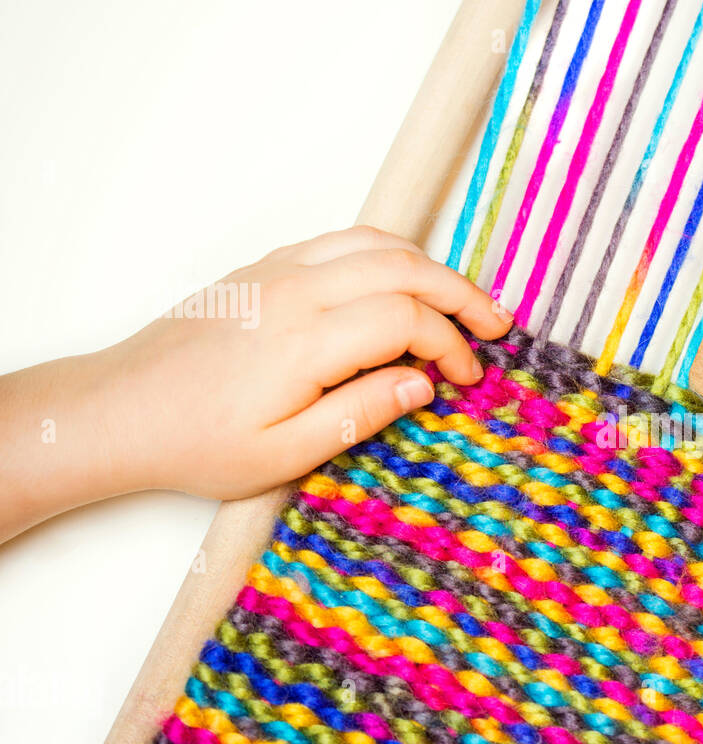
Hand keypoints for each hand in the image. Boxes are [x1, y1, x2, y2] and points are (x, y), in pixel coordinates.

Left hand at [0, 226, 509, 539]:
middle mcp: (294, 291)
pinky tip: (401, 286)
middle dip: (460, 293)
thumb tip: (421, 385)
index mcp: (303, 340)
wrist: (118, 411)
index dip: (450, 346)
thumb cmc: (195, 443)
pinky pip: (340, 242)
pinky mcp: (263, 269)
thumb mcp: (282, 455)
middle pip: (402, 266)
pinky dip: (386, 255)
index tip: (465, 379)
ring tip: (461, 301)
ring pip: (374, 242)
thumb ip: (358, 415)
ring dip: (428, 267)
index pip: (406, 318)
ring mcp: (276, 271)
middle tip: (495, 325)